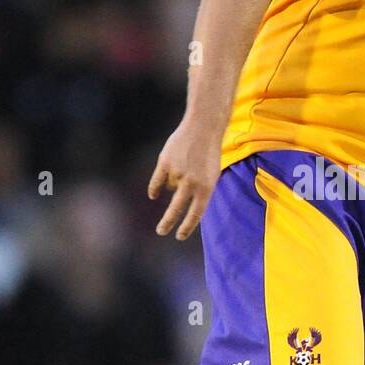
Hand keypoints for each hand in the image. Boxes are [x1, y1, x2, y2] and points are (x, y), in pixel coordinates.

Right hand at [148, 119, 221, 240]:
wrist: (203, 128)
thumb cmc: (208, 153)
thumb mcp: (211, 175)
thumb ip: (199, 193)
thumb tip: (183, 208)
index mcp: (206, 188)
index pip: (195, 214)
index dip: (187, 227)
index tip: (179, 236)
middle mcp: (192, 183)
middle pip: (176, 209)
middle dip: (168, 223)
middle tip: (161, 232)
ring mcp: (177, 173)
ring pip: (169, 188)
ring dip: (174, 182)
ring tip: (184, 168)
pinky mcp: (165, 163)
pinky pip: (157, 182)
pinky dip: (155, 189)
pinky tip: (154, 195)